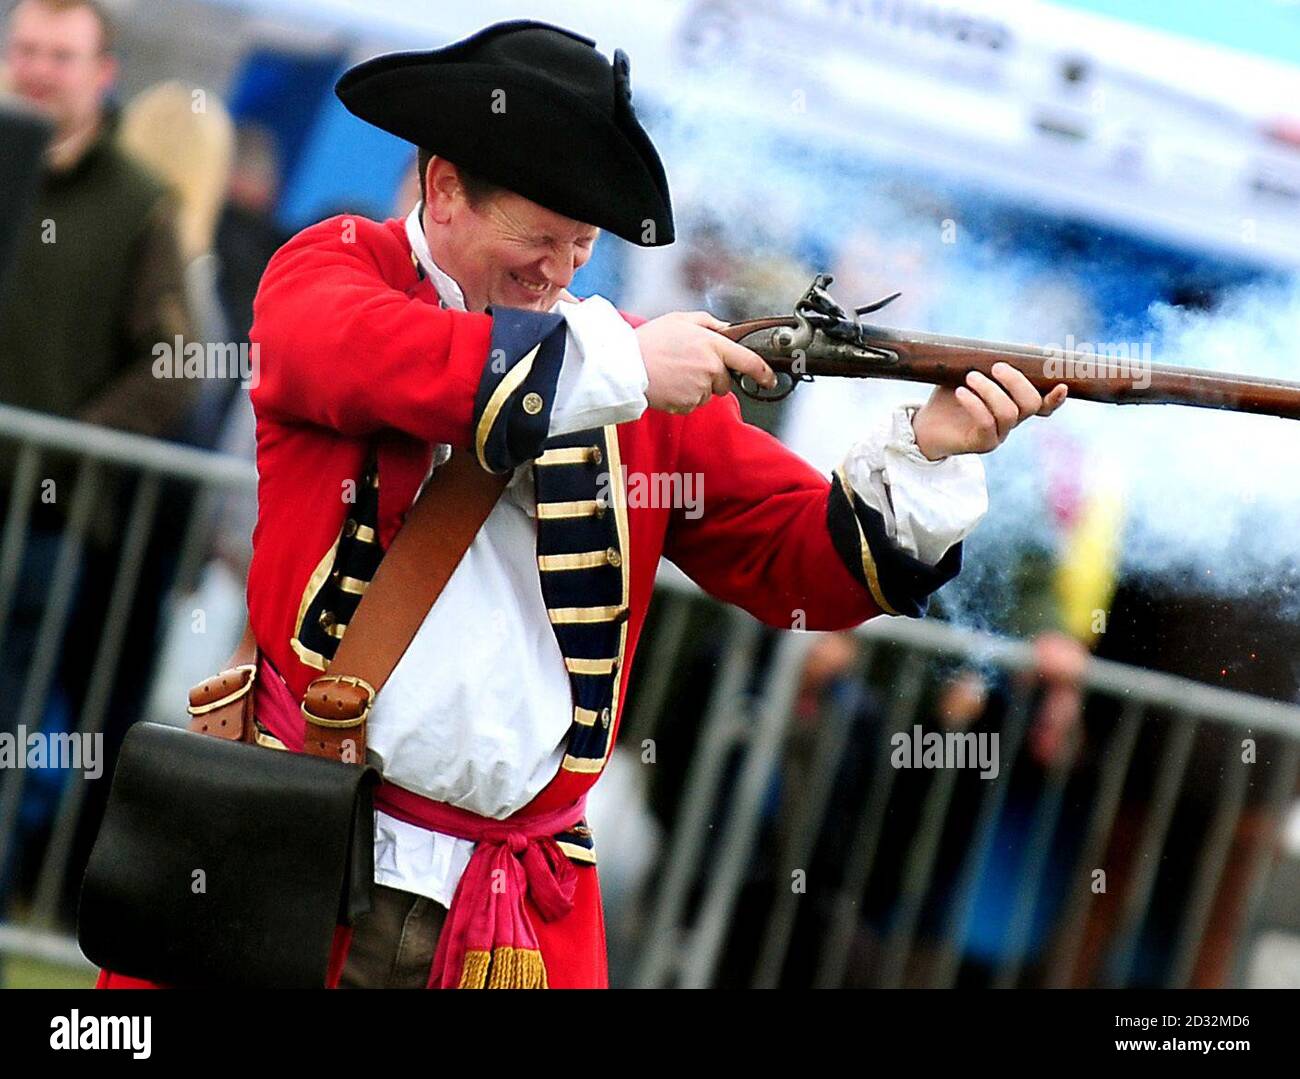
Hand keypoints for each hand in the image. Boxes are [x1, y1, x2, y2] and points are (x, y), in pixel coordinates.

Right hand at [636, 311, 775, 413]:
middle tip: (688, 365)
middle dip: (713, 376)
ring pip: (708, 393)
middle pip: (725, 381)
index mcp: (712, 346)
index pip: (749, 361)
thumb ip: (709, 323)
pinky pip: (693, 404)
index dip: (763, 372)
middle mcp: (710, 369)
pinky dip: (684, 397)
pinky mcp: (687, 405)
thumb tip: (727, 328)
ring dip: (696, 387)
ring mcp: (699, 389)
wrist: (626, 366)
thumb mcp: (681, 319)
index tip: (769, 378)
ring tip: (674, 373)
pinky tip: (670, 385)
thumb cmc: (650, 342)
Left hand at [911, 362, 1067, 459]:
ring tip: (971, 376)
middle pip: (1030, 404)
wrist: (925, 423)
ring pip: (1009, 413)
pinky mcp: (981, 444)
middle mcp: (1012, 421)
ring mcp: (999, 434)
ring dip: (991, 390)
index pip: (1044, 404)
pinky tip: (960, 392)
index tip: (1061, 384)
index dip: (1056, 396)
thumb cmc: (951, 395)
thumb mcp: (972, 372)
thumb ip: (995, 361)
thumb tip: (1025, 346)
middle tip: (996, 366)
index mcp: (1015, 404)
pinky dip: (975, 404)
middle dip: (1016, 382)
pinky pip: (986, 423)